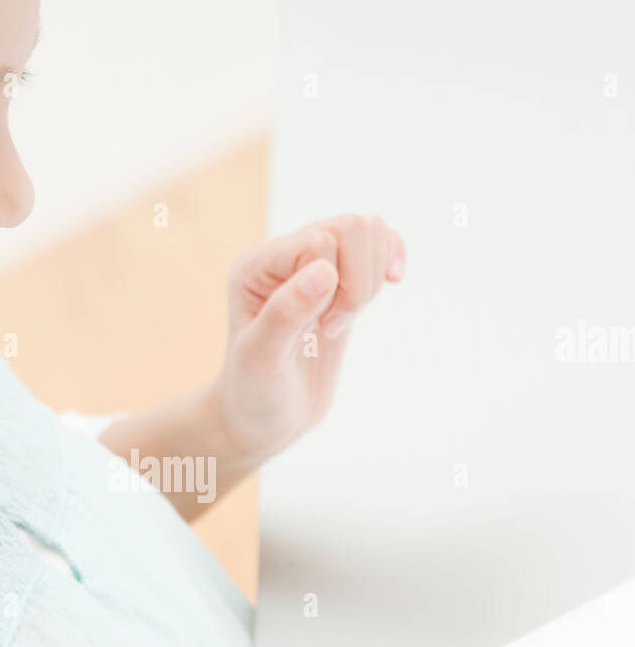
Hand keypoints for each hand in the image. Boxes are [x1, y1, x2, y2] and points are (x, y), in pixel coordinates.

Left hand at [209, 213, 405, 465]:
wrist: (261, 418)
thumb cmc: (253, 393)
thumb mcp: (262, 360)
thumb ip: (286, 313)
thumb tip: (324, 271)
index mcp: (257, 265)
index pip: (321, 242)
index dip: (337, 285)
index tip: (323, 330)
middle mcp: (283, 257)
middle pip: (352, 228)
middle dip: (360, 282)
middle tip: (335, 326)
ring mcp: (313, 267)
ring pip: (369, 232)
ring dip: (371, 281)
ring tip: (341, 321)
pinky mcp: (338, 283)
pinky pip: (376, 245)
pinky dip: (391, 258)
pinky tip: (392, 281)